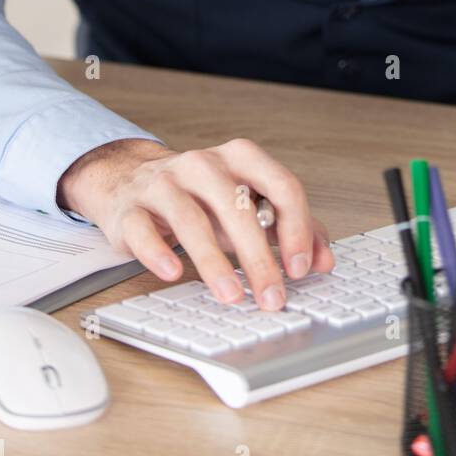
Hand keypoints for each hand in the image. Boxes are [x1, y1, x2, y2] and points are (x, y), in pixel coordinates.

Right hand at [57, 137, 333, 309]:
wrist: (132, 181)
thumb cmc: (201, 197)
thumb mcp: (248, 204)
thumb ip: (290, 227)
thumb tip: (324, 260)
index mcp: (240, 158)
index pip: (280, 185)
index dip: (296, 227)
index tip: (301, 267)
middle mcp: (203, 164)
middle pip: (237, 206)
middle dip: (259, 257)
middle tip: (272, 296)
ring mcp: (163, 183)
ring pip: (190, 220)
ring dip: (213, 263)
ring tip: (231, 296)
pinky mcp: (130, 209)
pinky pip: (144, 230)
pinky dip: (159, 252)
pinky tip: (173, 273)